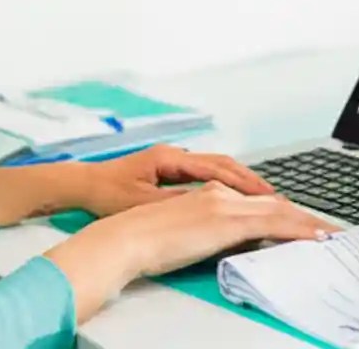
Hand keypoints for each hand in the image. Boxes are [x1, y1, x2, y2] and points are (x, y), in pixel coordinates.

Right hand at [44, 181, 339, 322]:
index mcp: (209, 194)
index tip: (307, 225)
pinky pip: (273, 224)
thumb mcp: (183, 234)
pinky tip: (316, 239)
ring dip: (309, 223)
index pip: (258, 203)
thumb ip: (208, 233)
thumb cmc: (143, 242)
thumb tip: (230, 245)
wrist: (124, 239)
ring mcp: (224, 205)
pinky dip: (299, 230)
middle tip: (332, 231)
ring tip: (333, 235)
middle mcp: (220, 194)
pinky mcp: (225, 220)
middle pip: (275, 204)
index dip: (286, 213)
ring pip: (280, 211)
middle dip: (306, 218)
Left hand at [77, 144, 274, 216]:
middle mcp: (175, 155)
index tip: (266, 194)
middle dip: (249, 179)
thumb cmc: (108, 194)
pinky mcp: (168, 170)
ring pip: (214, 167)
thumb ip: (177, 201)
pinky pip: (203, 174)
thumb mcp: (144, 201)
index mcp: (171, 159)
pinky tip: (234, 197)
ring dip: (238, 180)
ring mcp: (172, 161)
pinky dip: (223, 183)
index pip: (217, 168)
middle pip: (222, 163)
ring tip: (262, 197)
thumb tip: (212, 202)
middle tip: (274, 195)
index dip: (244, 182)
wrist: (84, 184)